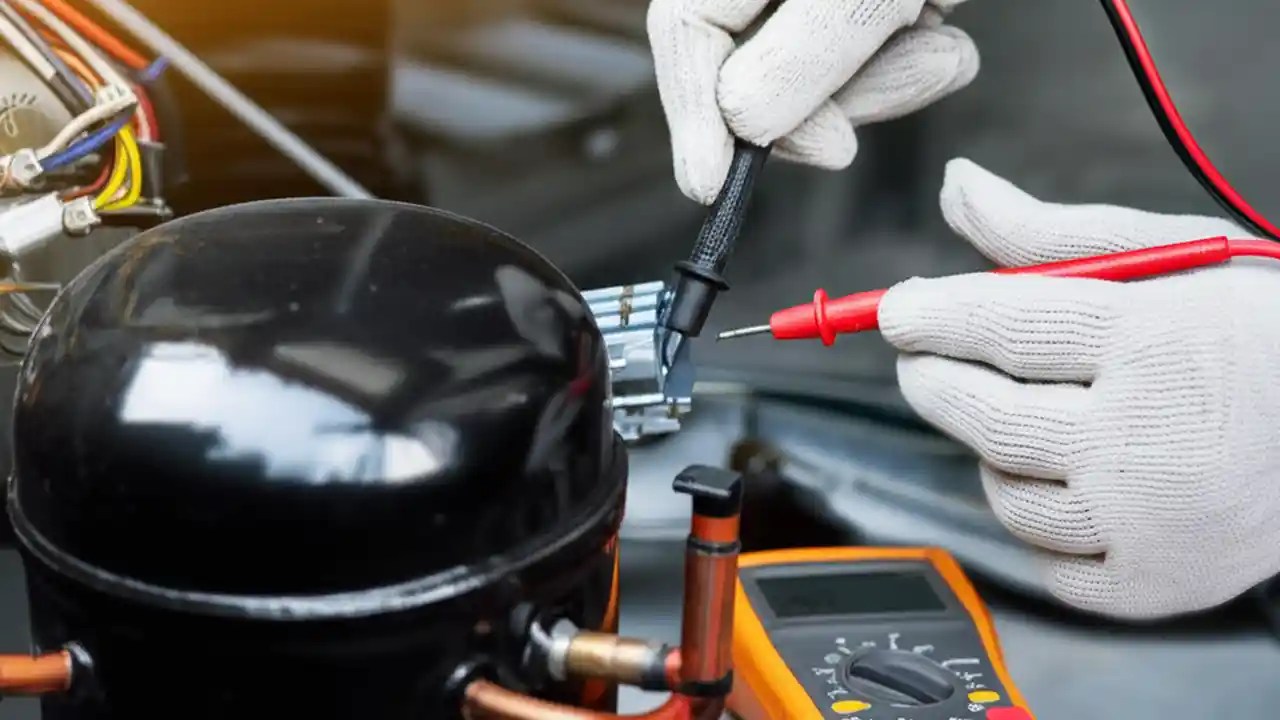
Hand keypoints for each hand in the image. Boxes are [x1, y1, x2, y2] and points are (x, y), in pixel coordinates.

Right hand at [647, 0, 978, 203]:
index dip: (694, 113)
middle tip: (845, 141)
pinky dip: (912, 61)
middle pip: (752, 62)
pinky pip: (872, 52)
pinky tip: (944, 32)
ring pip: (820, 70)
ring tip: (933, 51)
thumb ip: (804, 53)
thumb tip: (741, 124)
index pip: (687, 29)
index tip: (710, 184)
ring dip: (882, 84)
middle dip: (816, 106)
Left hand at [878, 159, 1279, 618]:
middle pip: (991, 418)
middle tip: (919, 363)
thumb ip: (1050, 233)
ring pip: (1009, 494)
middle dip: (935, 384)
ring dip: (992, 453)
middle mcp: (1150, 436)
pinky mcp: (1157, 583)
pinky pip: (1050, 564)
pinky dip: (1039, 524)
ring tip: (1021, 418)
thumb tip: (957, 188)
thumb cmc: (1261, 331)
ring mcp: (1152, 521)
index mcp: (1157, 339)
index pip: (1009, 328)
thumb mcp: (1173, 257)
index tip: (892, 314)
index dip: (934, 318)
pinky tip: (1067, 485)